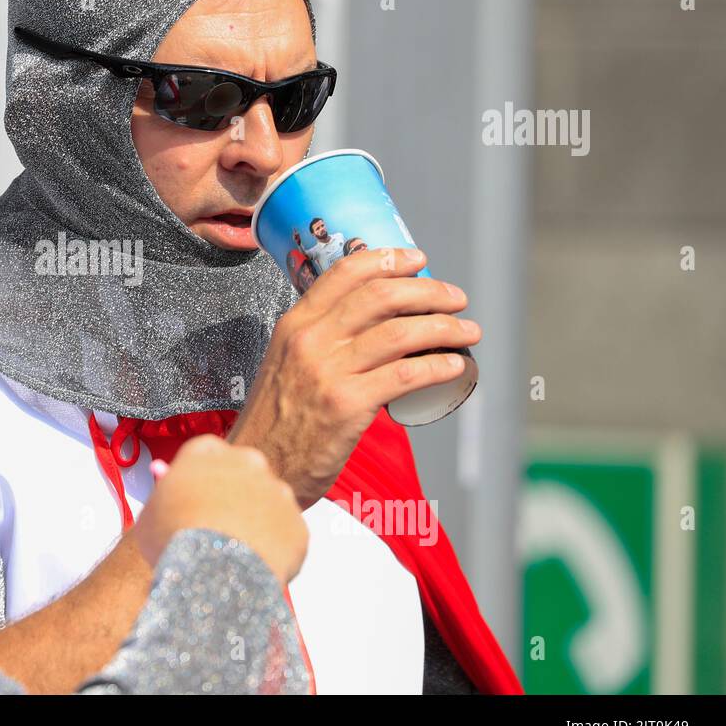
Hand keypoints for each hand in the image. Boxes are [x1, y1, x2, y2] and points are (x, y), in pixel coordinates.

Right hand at [134, 435, 307, 585]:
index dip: (199, 476)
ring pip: (267, 503)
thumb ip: (164, 496)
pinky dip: (274, 549)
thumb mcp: (151, 515)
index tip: (193, 496)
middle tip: (218, 524)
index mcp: (207, 451)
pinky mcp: (297, 523)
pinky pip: (285, 535)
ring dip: (257, 521)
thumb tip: (169, 486)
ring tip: (235, 554)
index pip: (205, 452)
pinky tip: (254, 567)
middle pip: (242, 472)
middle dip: (234, 493)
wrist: (213, 572)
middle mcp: (247, 461)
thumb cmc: (172, 540)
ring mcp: (277, 491)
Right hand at [230, 247, 480, 505]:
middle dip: (429, 291)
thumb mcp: (285, 364)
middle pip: (380, 296)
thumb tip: (371, 324)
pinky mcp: (347, 405)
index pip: (345, 273)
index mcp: (294, 325)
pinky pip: (405, 376)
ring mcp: (328, 372)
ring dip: (444, 328)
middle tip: (455, 299)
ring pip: (399, 333)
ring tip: (467, 332)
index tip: (417, 260)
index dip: (388, 260)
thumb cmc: (276, 421)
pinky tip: (454, 366)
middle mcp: (310, 341)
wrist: (258, 465)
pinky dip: (437, 367)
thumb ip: (319, 341)